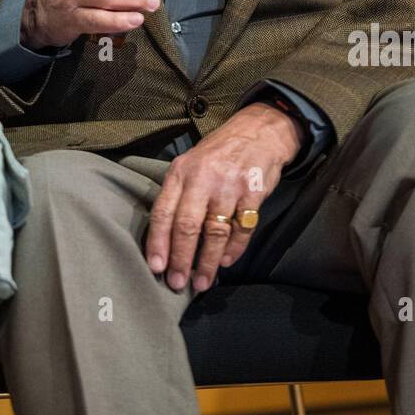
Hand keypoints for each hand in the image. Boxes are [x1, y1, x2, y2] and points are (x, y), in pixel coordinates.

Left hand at [144, 102, 303, 292]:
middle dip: (181, 259)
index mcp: (181, 172)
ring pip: (214, 232)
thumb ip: (178, 195)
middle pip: (187, 226)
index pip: (163, 212)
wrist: (258, 130)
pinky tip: (226, 261)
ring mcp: (229, 185)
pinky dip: (234, 249)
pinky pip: (242, 228)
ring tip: (202, 281)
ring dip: (208, 262)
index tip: (156, 267)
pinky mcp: (253, 193)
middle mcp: (202, 178)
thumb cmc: (218, 153)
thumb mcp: (190, 164)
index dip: (158, 242)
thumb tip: (165, 238)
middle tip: (177, 283)